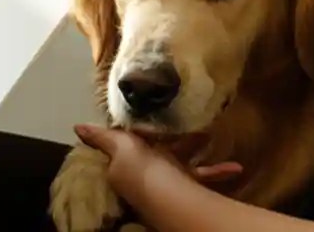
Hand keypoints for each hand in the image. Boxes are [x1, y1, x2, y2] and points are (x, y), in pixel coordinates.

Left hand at [73, 124, 242, 200]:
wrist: (174, 202)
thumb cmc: (145, 171)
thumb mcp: (121, 147)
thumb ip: (103, 137)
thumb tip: (77, 126)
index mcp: (126, 162)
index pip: (127, 143)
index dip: (138, 128)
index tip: (151, 111)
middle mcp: (146, 173)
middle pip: (158, 150)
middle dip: (172, 135)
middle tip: (184, 117)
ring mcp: (168, 182)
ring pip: (183, 161)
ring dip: (197, 148)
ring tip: (210, 134)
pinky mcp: (188, 191)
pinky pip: (203, 178)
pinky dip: (218, 171)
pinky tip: (236, 167)